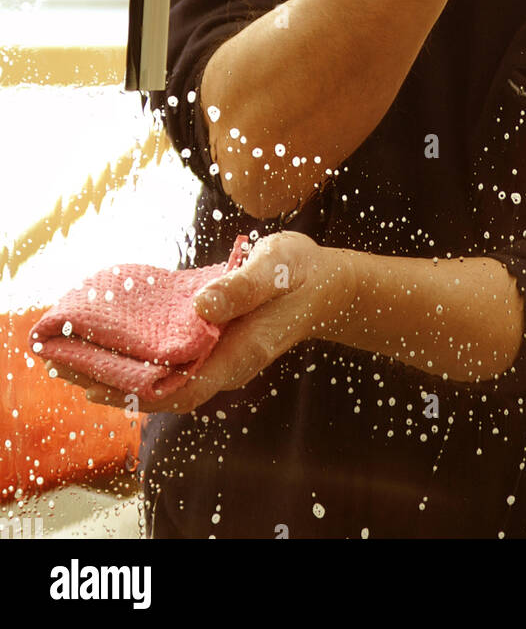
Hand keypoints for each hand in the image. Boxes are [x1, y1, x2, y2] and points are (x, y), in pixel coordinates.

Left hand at [42, 233, 357, 414]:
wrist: (324, 283)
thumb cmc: (301, 273)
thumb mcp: (277, 269)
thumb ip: (242, 288)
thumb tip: (201, 306)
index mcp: (238, 355)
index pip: (180, 390)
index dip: (136, 391)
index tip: (96, 381)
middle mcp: (223, 364)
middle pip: (161, 391)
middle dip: (114, 384)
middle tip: (65, 367)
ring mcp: (216, 356)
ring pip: (161, 378)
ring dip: (120, 372)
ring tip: (74, 360)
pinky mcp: (211, 341)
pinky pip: (169, 359)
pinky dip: (138, 355)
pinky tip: (111, 343)